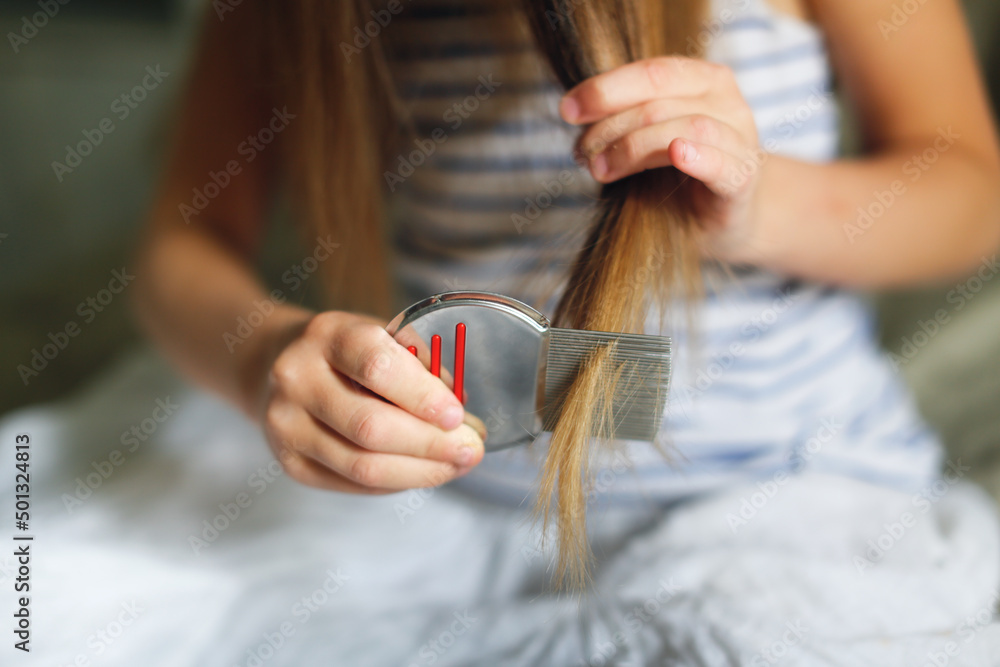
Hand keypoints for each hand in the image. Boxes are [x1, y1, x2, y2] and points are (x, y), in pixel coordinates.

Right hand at [256, 309, 485, 493]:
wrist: (276, 362)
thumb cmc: (347, 349)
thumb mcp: (383, 335)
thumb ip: (423, 368)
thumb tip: (465, 417)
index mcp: (328, 335)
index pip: (377, 368)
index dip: (423, 396)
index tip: (457, 416)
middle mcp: (297, 379)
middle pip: (371, 427)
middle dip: (431, 445)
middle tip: (471, 450)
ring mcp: (287, 425)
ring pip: (362, 466)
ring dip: (420, 472)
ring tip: (456, 466)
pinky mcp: (291, 462)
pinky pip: (354, 484)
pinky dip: (397, 482)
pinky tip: (422, 472)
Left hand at [562, 57, 764, 258]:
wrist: (726, 220)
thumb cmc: (679, 176)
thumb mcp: (647, 139)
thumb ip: (623, 119)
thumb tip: (573, 111)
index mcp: (702, 80)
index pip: (651, 73)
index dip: (605, 89)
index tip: (568, 110)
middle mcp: (726, 102)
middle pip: (659, 102)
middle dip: (610, 126)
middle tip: (582, 153)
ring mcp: (740, 139)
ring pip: (685, 128)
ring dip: (633, 148)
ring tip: (601, 170)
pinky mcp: (743, 179)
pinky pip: (723, 163)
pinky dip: (699, 155)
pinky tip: (677, 154)